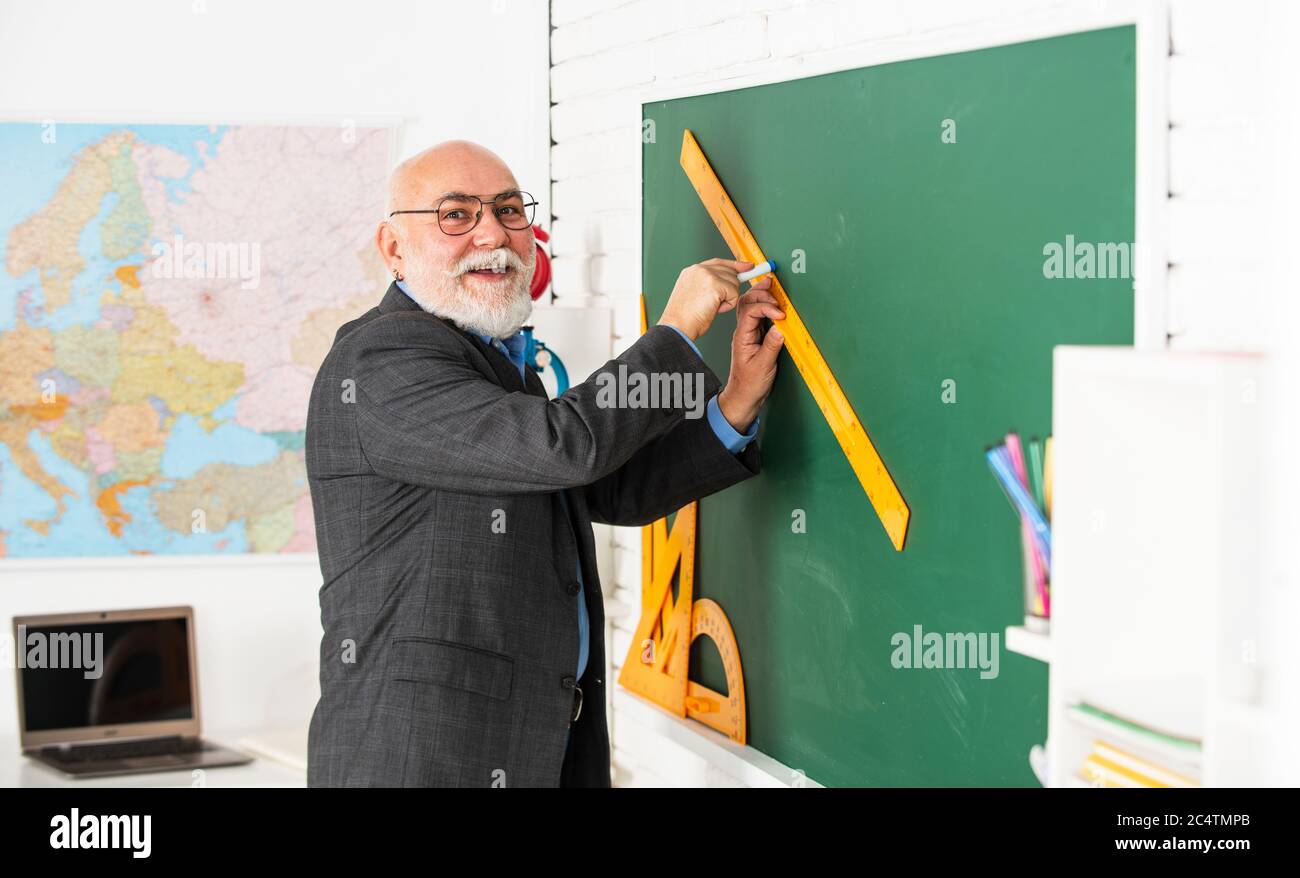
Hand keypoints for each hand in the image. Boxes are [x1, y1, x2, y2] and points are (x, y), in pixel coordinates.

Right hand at [657, 258, 752, 341]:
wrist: (677, 327)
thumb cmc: (684, 319)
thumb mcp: (694, 295)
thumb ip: (709, 284)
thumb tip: (729, 282)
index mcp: (691, 271)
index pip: (718, 263)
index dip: (734, 265)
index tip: (747, 267)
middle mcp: (699, 269)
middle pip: (730, 272)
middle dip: (730, 288)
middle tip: (715, 304)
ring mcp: (706, 275)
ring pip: (734, 283)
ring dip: (727, 299)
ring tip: (709, 307)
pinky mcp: (715, 284)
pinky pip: (735, 294)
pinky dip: (728, 306)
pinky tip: (714, 309)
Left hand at [717, 276, 784, 432]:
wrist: (743, 397)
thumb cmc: (749, 384)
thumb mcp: (764, 365)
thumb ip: (772, 345)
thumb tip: (781, 327)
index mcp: (742, 337)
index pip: (751, 312)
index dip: (766, 308)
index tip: (781, 314)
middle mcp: (743, 333)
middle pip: (747, 304)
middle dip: (760, 292)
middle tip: (772, 283)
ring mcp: (748, 334)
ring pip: (750, 308)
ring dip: (760, 296)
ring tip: (771, 286)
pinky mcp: (754, 338)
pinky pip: (757, 317)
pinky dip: (765, 307)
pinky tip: (772, 303)